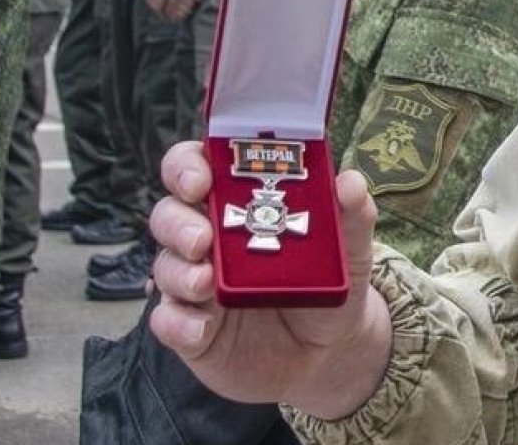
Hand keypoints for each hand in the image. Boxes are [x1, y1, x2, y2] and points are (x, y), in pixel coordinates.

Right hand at [149, 142, 393, 419]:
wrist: (327, 350)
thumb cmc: (328, 283)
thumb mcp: (348, 248)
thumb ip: (352, 215)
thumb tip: (351, 181)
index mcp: (237, 204)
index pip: (196, 169)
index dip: (187, 167)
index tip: (202, 179)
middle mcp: (207, 238)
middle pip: (169, 214)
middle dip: (177, 221)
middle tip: (202, 237)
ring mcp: (194, 284)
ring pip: (165, 266)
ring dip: (179, 272)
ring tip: (204, 283)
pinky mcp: (190, 327)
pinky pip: (167, 322)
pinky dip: (178, 323)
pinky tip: (200, 328)